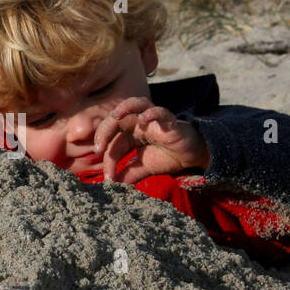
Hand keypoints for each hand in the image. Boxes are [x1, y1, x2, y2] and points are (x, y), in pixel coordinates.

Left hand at [91, 97, 209, 183]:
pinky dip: (152, 113)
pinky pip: (161, 112)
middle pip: (116, 120)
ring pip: (136, 104)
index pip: (113, 142)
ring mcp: (153, 120)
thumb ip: (127, 174)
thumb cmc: (166, 157)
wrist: (190, 157)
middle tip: (99, 149)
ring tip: (115, 116)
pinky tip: (143, 119)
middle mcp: (138, 123)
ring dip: (124, 107)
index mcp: (130, 133)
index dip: (107, 159)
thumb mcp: (143, 168)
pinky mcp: (169, 122)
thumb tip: (111, 185)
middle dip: (104, 132)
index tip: (108, 178)